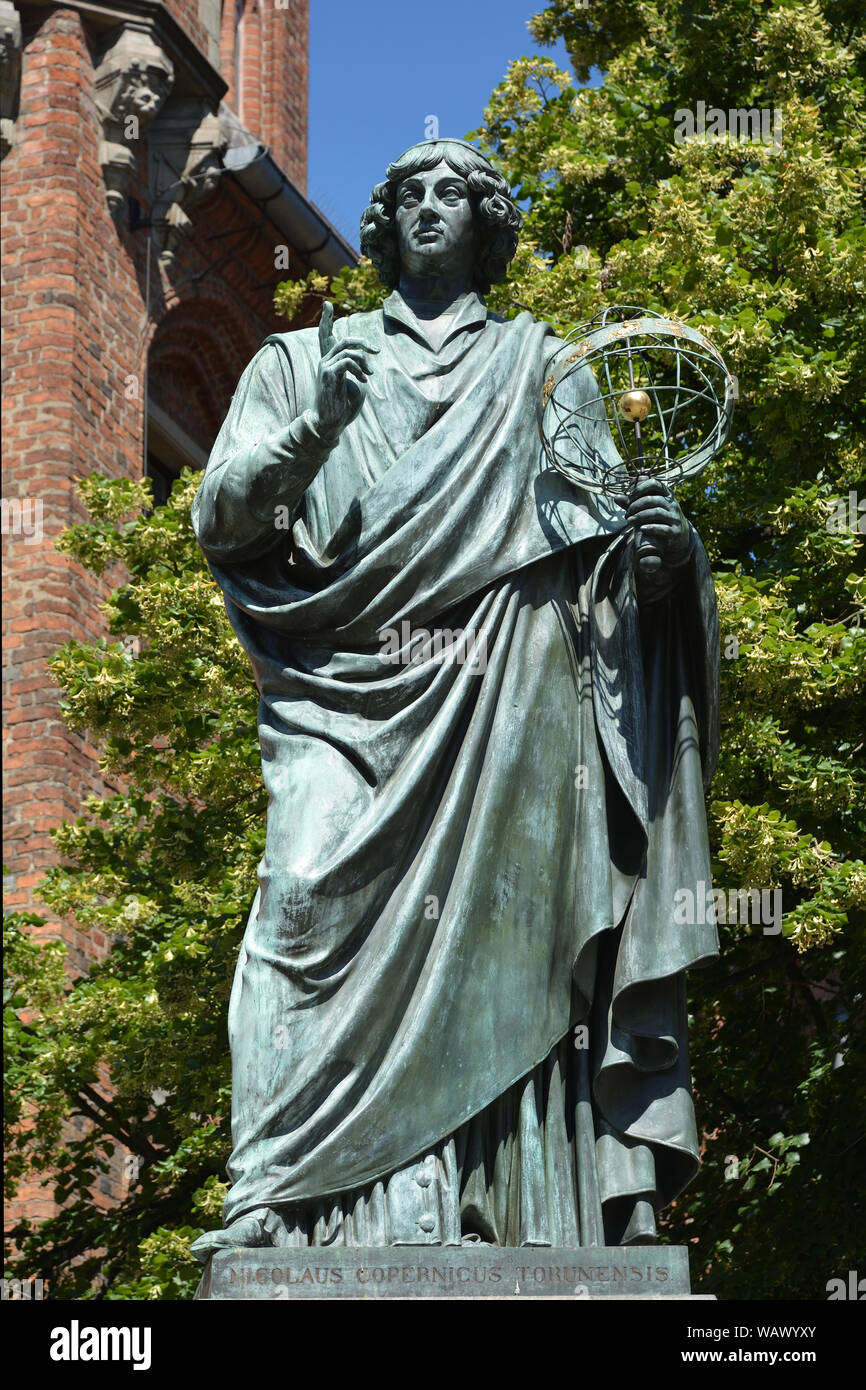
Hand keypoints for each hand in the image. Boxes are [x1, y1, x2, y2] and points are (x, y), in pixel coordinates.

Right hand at [311, 301, 377, 439]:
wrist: (330, 423)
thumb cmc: (343, 407)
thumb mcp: (356, 385)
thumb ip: (358, 369)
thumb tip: (365, 361)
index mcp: (330, 362)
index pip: (325, 336)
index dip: (326, 320)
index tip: (327, 304)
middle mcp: (324, 361)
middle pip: (343, 339)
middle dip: (362, 342)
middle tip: (376, 350)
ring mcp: (324, 367)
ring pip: (347, 350)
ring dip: (364, 360)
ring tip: (369, 374)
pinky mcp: (328, 374)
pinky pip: (347, 361)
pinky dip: (359, 369)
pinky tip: (363, 380)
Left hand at [616, 478, 690, 576]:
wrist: (678, 535)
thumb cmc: (659, 518)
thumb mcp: (649, 508)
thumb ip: (632, 503)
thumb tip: (616, 497)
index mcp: (666, 494)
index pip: (654, 483)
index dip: (639, 488)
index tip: (629, 497)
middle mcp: (672, 504)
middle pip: (653, 499)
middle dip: (636, 506)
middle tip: (626, 514)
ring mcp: (674, 518)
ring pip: (657, 513)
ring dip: (640, 516)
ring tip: (629, 521)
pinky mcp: (674, 531)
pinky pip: (663, 528)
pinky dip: (651, 527)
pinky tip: (642, 529)